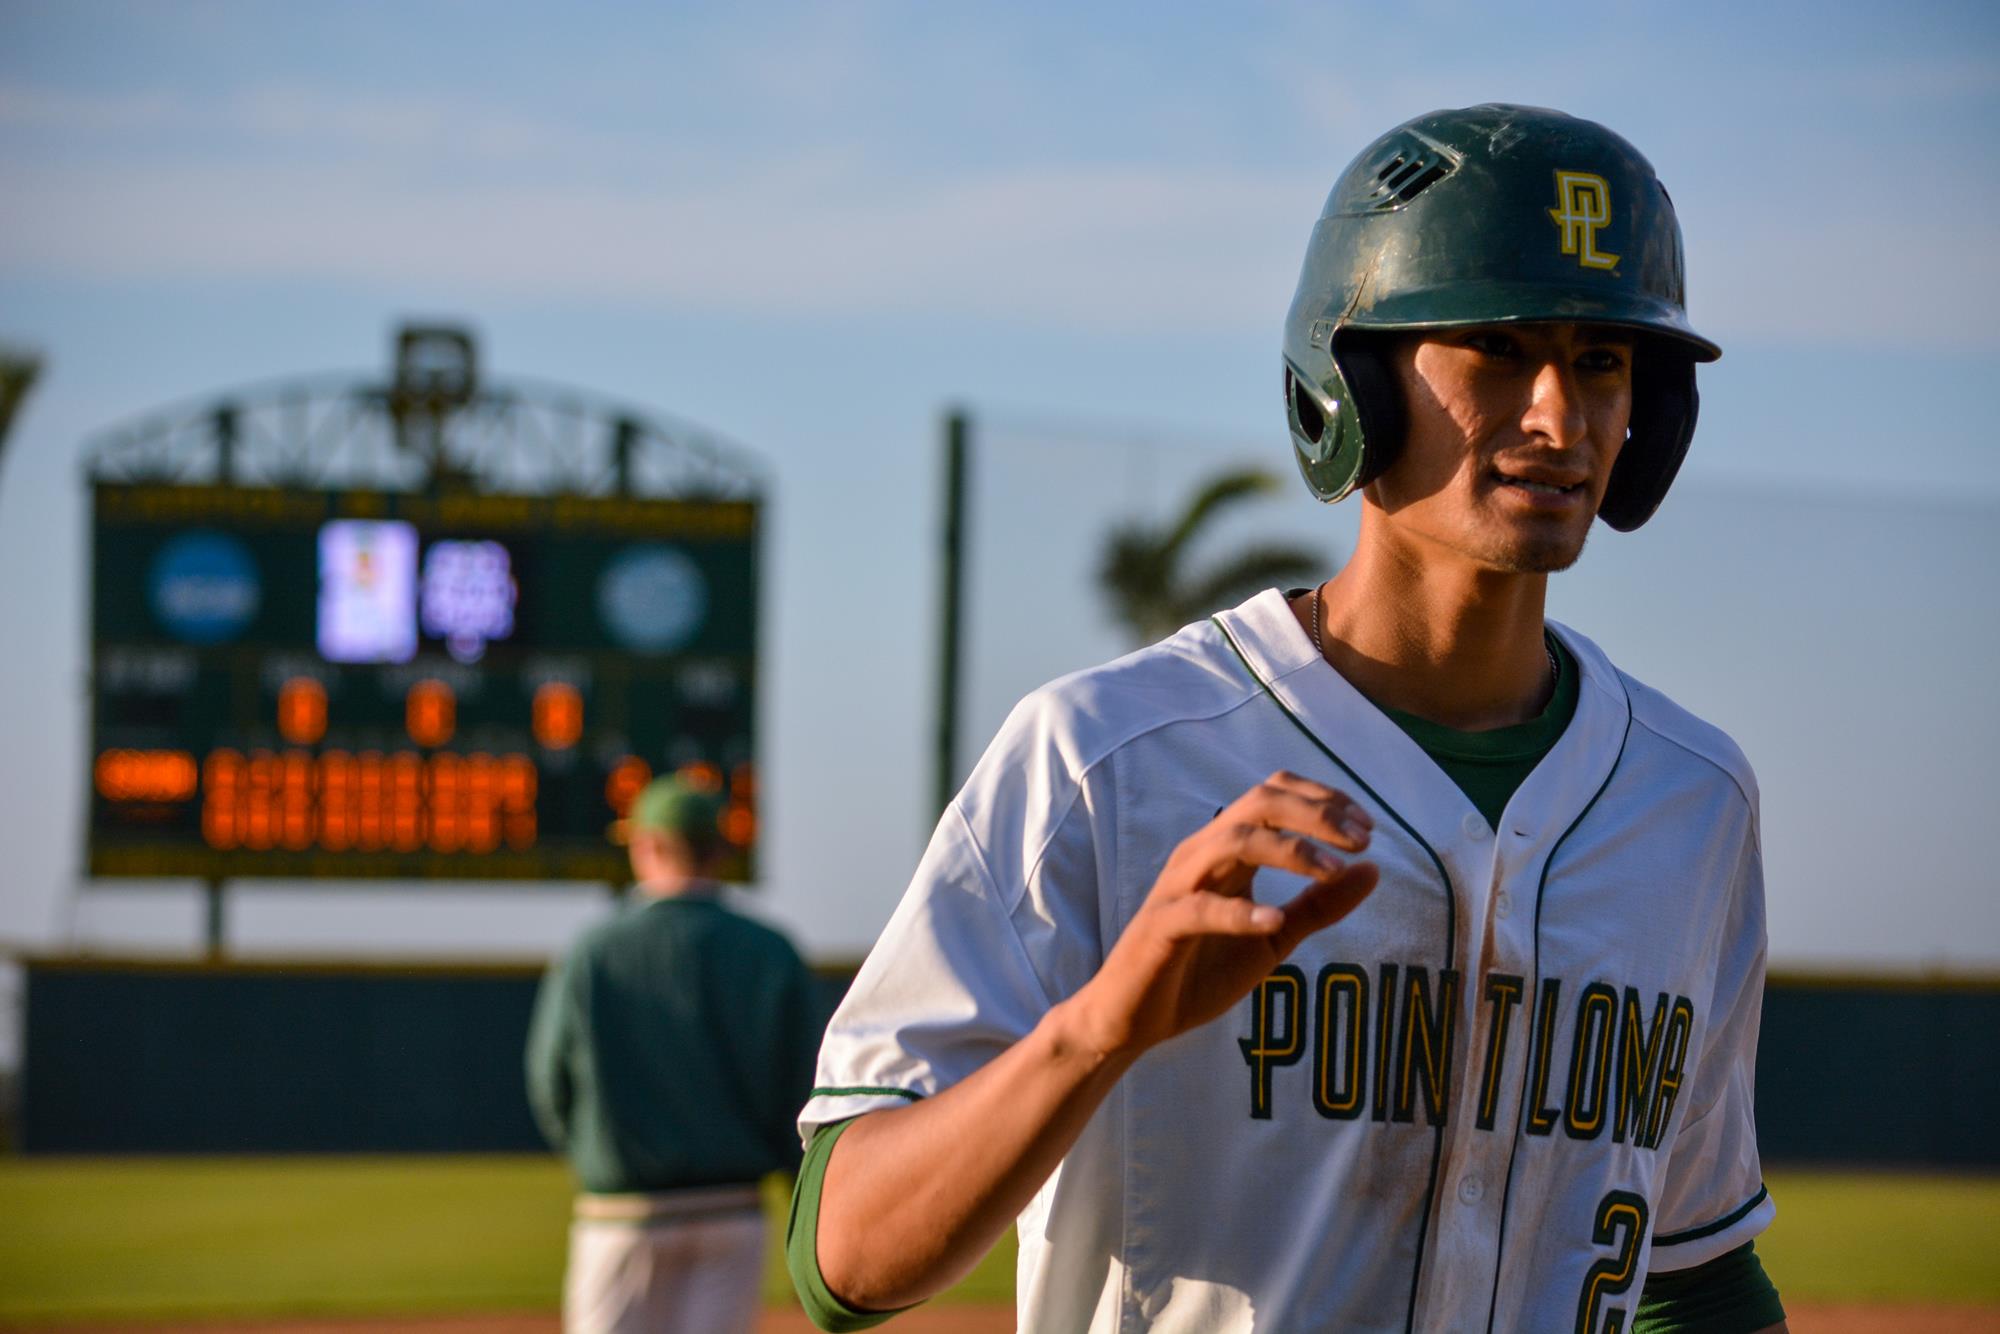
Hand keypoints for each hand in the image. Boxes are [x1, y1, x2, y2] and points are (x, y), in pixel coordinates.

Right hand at [1065, 770, 1378, 1059]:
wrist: (1132, 1018)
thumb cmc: (1198, 971)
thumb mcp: (1273, 937)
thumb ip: (1318, 904)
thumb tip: (1374, 870)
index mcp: (1226, 851)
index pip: (1273, 794)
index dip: (1323, 799)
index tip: (1367, 826)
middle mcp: (1201, 855)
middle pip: (1258, 803)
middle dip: (1315, 813)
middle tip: (1361, 838)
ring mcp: (1178, 887)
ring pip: (1233, 842)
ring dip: (1290, 850)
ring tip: (1332, 872)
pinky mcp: (1162, 927)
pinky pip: (1201, 908)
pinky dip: (1241, 911)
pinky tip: (1273, 920)